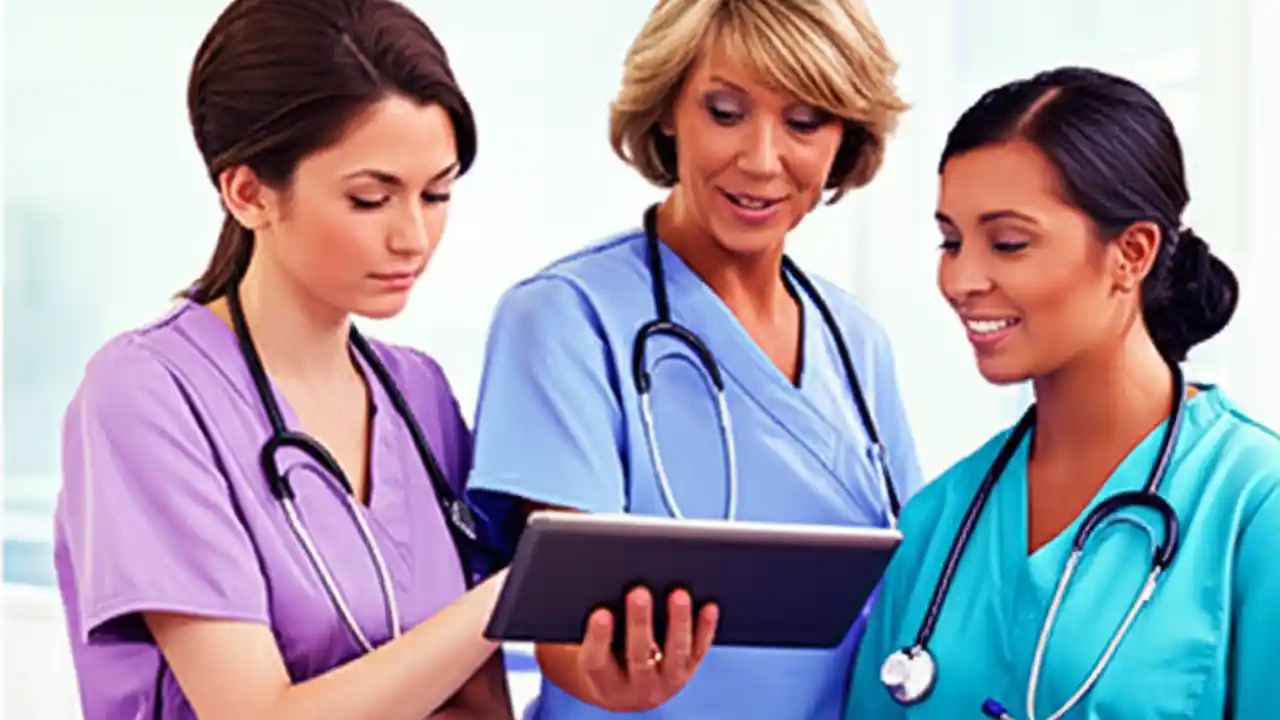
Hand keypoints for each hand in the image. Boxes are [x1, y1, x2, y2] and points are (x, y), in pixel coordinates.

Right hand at [576, 586, 717, 712]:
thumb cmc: (606, 656)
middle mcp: (635, 688)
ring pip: (674, 653)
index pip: (597, 662)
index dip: (599, 638)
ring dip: (677, 622)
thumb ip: (596, 627)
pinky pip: (698, 650)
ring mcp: (665, 682)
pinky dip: (705, 628)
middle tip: (639, 592)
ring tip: (678, 594)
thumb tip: (600, 584)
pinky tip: (709, 607)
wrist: (629, 691)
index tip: (601, 613)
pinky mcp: (687, 671)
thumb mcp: (594, 648)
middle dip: (639, 624)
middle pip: (637, 657)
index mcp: (602, 681)